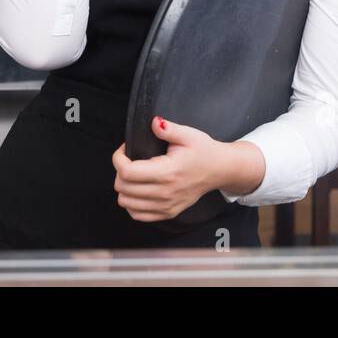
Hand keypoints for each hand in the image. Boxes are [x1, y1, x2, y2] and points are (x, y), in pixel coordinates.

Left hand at [112, 117, 229, 221]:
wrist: (220, 170)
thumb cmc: (204, 151)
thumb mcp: (189, 134)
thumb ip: (168, 129)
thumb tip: (154, 123)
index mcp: (167, 172)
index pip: (127, 172)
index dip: (118, 158)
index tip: (124, 149)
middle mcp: (165, 192)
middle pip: (123, 188)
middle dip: (119, 171)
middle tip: (129, 160)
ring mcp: (166, 206)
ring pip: (126, 203)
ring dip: (124, 188)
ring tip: (133, 174)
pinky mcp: (168, 213)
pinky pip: (138, 215)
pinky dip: (131, 203)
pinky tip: (137, 190)